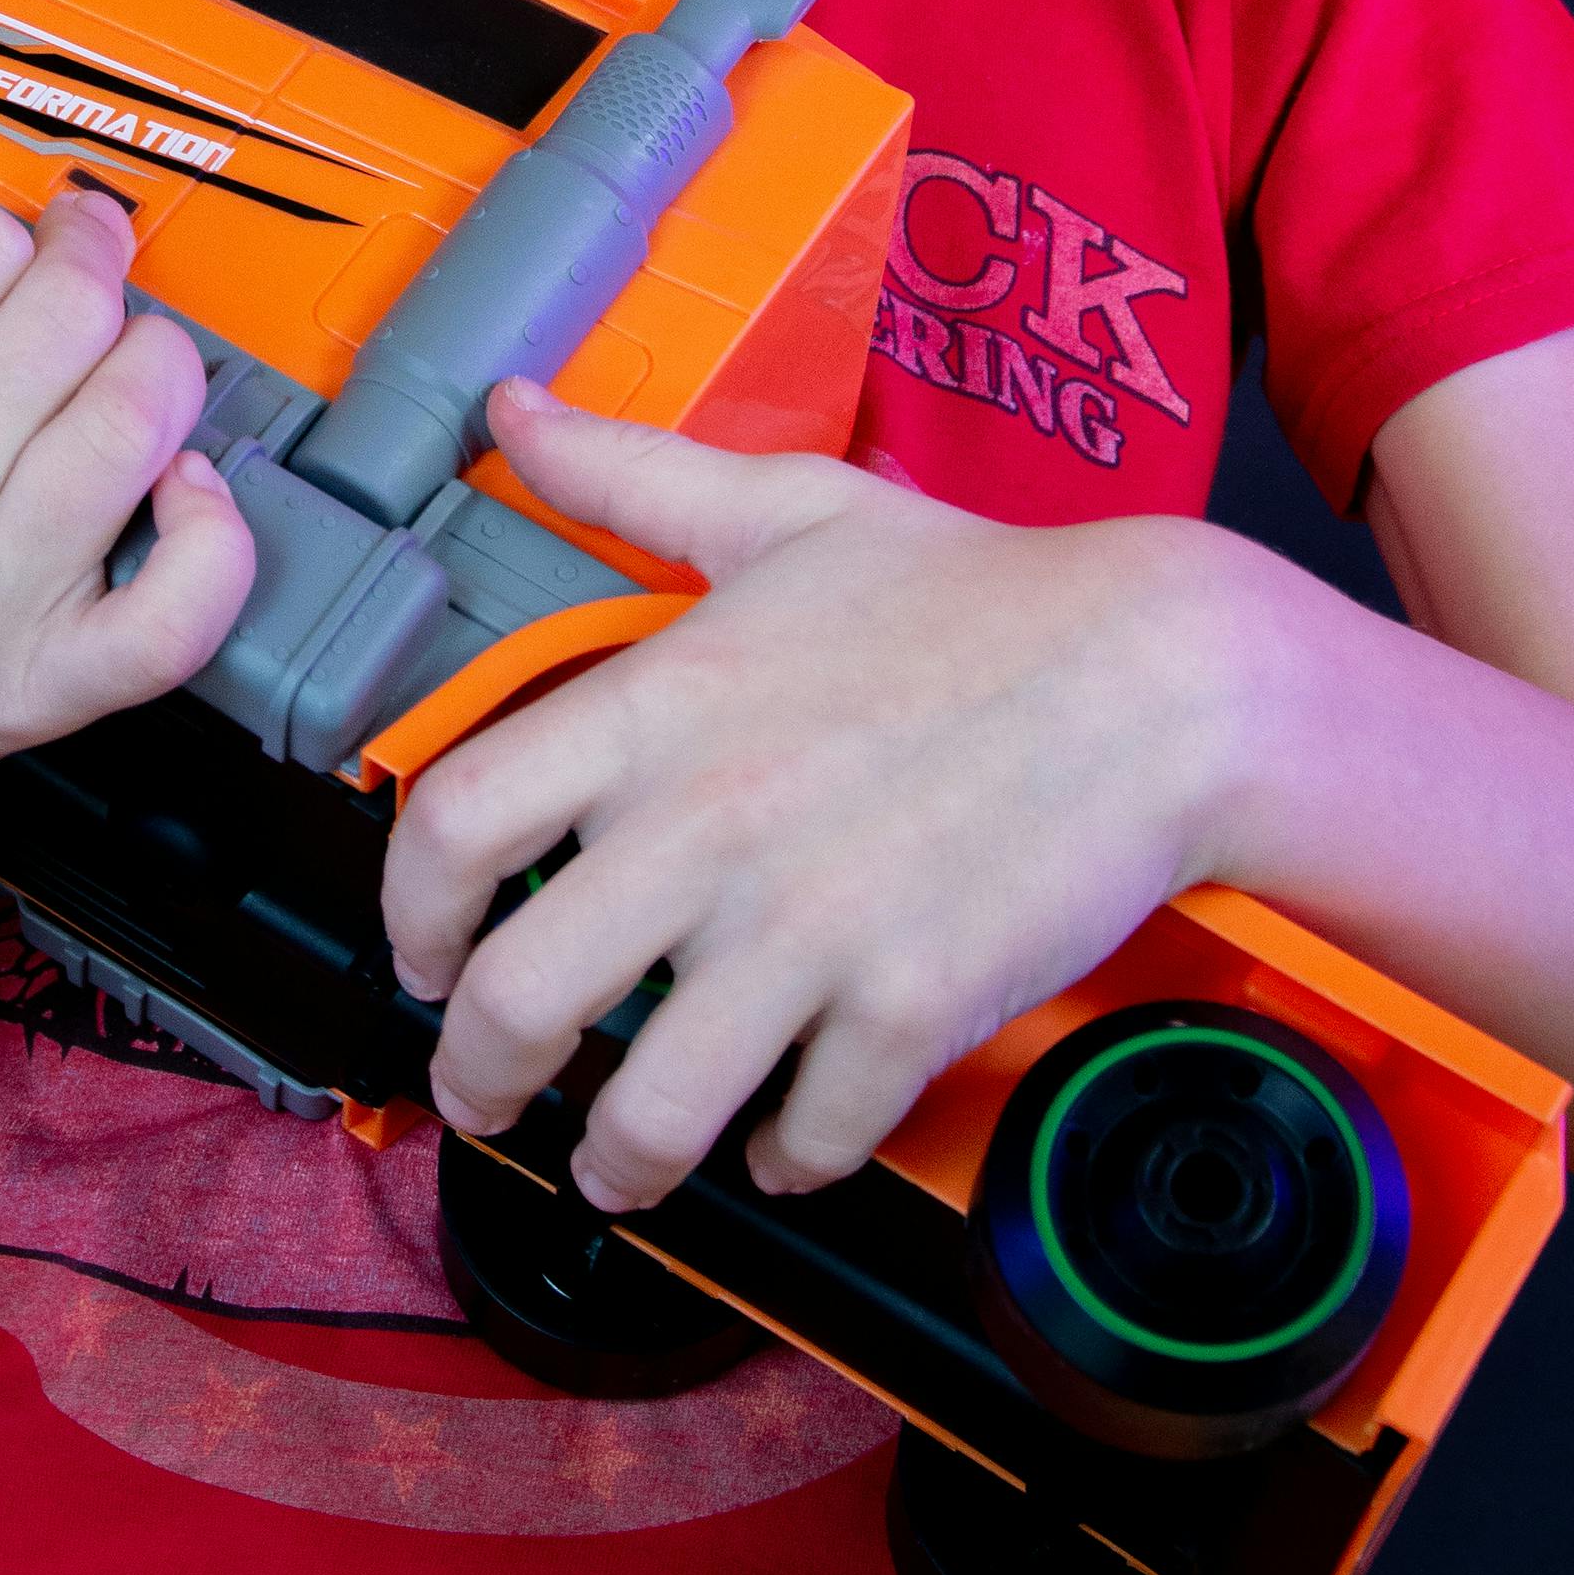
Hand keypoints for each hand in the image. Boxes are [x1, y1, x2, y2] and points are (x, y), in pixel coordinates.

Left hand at [382, 380, 1242, 1207]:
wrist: (1165, 674)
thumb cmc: (978, 592)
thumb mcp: (785, 507)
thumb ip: (629, 477)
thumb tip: (511, 413)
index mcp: (660, 705)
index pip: (454, 822)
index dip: (408, 912)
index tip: (425, 954)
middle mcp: (710, 824)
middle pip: (517, 1000)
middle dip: (476, 1076)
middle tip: (487, 1099)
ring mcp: (810, 928)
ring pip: (648, 1108)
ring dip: (619, 1157)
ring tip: (624, 1161)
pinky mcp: (909, 1008)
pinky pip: (807, 1134)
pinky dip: (786, 1160)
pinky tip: (785, 1143)